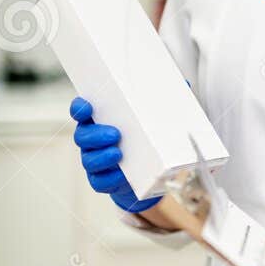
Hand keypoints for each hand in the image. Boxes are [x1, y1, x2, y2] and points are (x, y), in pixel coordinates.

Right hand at [70, 97, 161, 213]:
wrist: (148, 176)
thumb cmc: (146, 141)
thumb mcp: (154, 121)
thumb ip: (163, 103)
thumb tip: (184, 83)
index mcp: (101, 121)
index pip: (81, 111)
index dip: (80, 108)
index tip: (87, 106)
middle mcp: (92, 141)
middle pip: (82, 136)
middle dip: (95, 135)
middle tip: (115, 134)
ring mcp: (95, 161)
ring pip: (89, 159)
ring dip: (102, 157)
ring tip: (119, 154)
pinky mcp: (102, 181)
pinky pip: (100, 182)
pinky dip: (109, 178)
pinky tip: (120, 175)